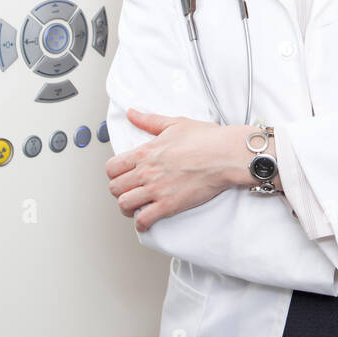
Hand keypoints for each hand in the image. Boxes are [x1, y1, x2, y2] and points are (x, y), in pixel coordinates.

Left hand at [105, 109, 243, 232]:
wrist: (226, 155)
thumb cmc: (206, 139)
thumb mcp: (174, 123)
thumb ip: (149, 121)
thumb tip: (133, 113)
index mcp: (145, 152)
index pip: (112, 168)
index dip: (114, 174)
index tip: (122, 175)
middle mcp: (147, 172)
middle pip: (114, 188)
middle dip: (120, 191)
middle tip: (129, 191)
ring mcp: (156, 190)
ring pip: (124, 204)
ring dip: (128, 207)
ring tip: (136, 206)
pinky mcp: (169, 205)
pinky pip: (144, 220)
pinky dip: (142, 223)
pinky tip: (147, 220)